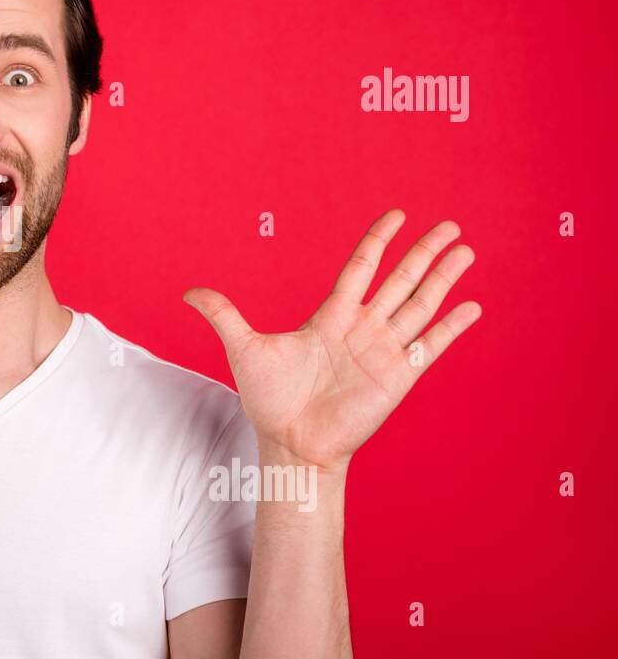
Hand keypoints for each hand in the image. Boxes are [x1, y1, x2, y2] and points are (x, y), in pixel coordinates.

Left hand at [184, 209, 480, 474]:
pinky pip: (430, 345)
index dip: (378, 241)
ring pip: (420, 305)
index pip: (361, 268)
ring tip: (466, 251)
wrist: (291, 443)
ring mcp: (383, 351)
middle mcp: (362, 329)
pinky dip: (451, 326)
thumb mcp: (243, 348)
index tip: (397, 214)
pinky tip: (472, 305)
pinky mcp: (399, 377)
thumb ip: (222, 315)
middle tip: (449, 225)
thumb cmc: (269, 400)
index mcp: (330, 317)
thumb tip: (186, 291)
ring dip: (444, 279)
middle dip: (423, 253)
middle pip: (400, 280)